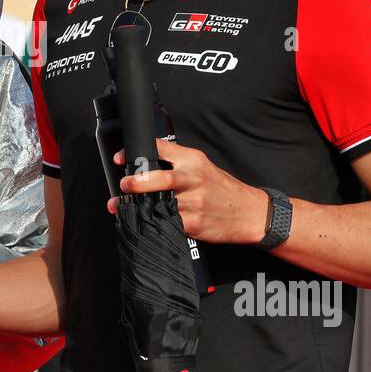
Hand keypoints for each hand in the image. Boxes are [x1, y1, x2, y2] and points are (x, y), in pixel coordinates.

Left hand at [108, 138, 269, 243]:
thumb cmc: (222, 188)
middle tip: (124, 185)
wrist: (249, 212)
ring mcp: (194, 202)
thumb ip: (175, 161)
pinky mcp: (194, 223)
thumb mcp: (202, 165)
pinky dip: (154, 222)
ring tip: (122, 207)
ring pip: (160, 204)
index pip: (159, 148)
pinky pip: (168, 222)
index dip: (136, 153)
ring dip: (138, 207)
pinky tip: (143, 222)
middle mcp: (193, 178)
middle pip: (159, 178)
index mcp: (192, 160)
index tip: (121, 159)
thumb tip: (142, 165)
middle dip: (136, 182)